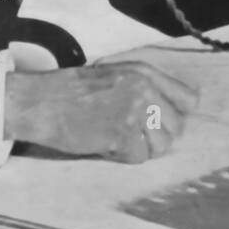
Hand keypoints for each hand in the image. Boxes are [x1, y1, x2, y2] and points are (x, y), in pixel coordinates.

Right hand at [4, 60, 197, 162]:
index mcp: (144, 72)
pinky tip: (104, 143)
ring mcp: (135, 111)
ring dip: (141, 147)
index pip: (188, 98)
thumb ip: (146, 86)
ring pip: (162, 145)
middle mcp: (144, 89)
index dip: (177, 114)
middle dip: (156, 135)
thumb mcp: (114, 74)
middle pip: (177, 126)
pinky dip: (122, 156)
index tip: (162, 122)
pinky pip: (139, 157)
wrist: (40, 102)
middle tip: (130, 133)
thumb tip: (181, 106)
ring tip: (116, 137)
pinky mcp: (122, 134)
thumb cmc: (72, 91)